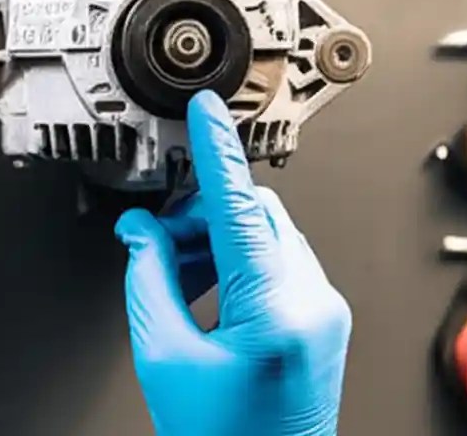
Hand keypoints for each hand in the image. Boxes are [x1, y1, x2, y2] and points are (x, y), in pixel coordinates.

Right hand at [115, 91, 351, 435]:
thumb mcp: (164, 356)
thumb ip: (149, 280)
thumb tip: (141, 232)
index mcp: (274, 310)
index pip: (239, 204)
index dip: (216, 149)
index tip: (204, 111)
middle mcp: (312, 302)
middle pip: (252, 213)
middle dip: (198, 215)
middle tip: (156, 241)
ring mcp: (325, 310)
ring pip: (265, 233)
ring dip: (215, 239)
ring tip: (177, 278)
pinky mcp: (323, 318)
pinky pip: (279, 261)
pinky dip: (236, 261)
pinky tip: (205, 293)